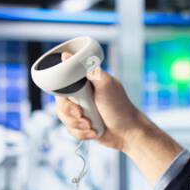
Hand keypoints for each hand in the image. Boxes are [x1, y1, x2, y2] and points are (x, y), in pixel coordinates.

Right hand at [51, 52, 185, 185]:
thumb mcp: (104, 84)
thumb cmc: (119, 107)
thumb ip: (86, 69)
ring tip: (91, 126)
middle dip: (71, 114)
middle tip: (83, 116)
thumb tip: (65, 55)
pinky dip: (82, 134)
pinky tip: (94, 132)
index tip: (75, 105)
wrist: (128, 133)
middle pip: (61, 104)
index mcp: (84, 83)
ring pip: (64, 119)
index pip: (62, 86)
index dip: (64, 97)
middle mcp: (81, 96)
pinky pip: (71, 131)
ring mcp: (81, 111)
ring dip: (77, 126)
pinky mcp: (82, 126)